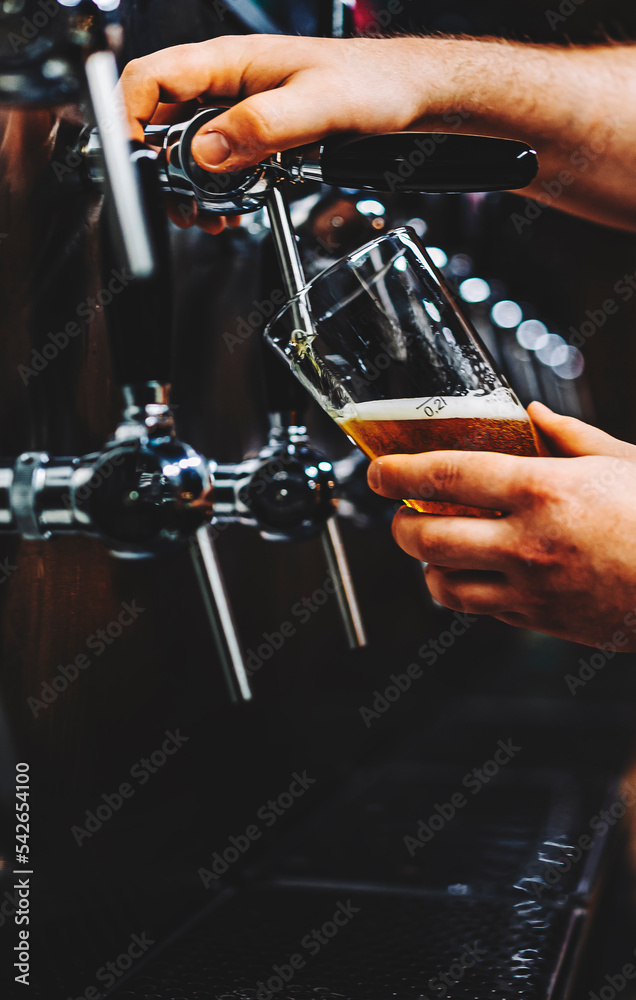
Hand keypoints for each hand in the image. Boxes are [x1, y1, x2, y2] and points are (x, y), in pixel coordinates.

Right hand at [119, 35, 437, 230]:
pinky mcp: (254, 132)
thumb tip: (206, 152)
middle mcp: (227, 83)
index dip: (129, 120)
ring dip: (188, 186)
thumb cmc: (372, 83)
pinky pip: (219, 161)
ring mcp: (238, 108)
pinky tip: (230, 209)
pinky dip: (217, 190)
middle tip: (179, 205)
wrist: (407, 94)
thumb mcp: (318, 107)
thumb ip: (260, 127)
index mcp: (230, 61)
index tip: (134, 164)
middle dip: (159, 167)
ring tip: (206, 215)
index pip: (149, 79)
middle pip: (161, 120)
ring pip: (187, 147)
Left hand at [367, 402, 635, 649]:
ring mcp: (532, 588)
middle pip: (428, 536)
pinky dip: (461, 590)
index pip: (445, 474)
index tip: (377, 470)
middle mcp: (526, 541)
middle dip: (400, 524)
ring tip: (431, 547)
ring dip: (425, 563)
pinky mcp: (542, 621)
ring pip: (443, 584)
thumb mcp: (623, 461)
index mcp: (543, 489)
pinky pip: (479, 609)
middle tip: (400, 512)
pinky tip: (470, 575)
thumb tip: (530, 416)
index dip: (397, 471)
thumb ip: (568, 436)